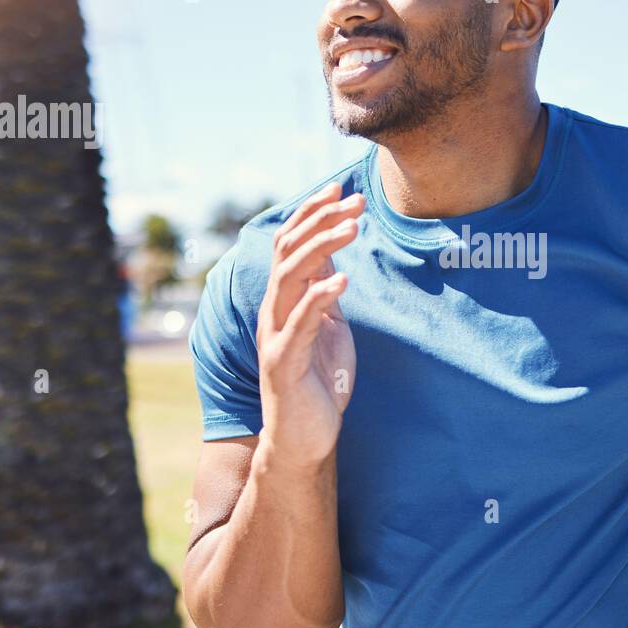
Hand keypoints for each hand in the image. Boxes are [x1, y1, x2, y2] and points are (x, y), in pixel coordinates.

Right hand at [255, 180, 363, 464]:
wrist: (304, 438)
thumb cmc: (317, 383)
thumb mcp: (326, 328)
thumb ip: (323, 295)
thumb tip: (333, 259)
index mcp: (282, 301)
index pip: (289, 244)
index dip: (311, 214)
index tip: (339, 188)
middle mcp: (273, 312)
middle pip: (287, 253)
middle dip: (320, 221)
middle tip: (354, 201)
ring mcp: (275, 336)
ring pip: (289, 279)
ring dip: (321, 249)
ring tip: (350, 228)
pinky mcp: (284, 363)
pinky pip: (300, 324)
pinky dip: (319, 299)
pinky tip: (341, 281)